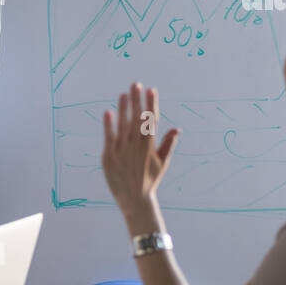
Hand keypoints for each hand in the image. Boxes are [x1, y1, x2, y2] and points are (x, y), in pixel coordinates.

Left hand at [101, 82, 179, 218]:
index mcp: (150, 146)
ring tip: (124, 93)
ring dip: (124, 108)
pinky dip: (109, 125)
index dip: (152, 104)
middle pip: (137, 119)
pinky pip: (109, 137)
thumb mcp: (162, 162)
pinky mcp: (109, 157)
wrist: (135, 200)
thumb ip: (168, 144)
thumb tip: (176, 128)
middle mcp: (136, 147)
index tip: (152, 90)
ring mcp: (121, 151)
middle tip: (136, 84)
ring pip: (123, 125)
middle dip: (137, 101)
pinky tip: (109, 112)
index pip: (152, 121)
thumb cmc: (149, 180)